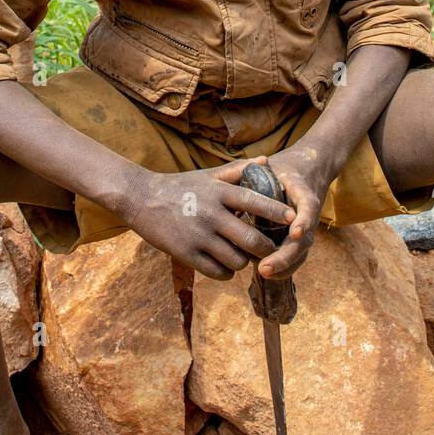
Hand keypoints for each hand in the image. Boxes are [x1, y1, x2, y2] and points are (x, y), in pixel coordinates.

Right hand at [121, 156, 296, 279]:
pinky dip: (227, 272)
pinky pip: (218, 272)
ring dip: (245, 262)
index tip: (292, 219)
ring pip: (237, 260)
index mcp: (218, 192)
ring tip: (245, 258)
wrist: (141, 198)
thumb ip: (238, 170)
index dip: (277, 212)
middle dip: (267, 249)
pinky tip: (226, 265)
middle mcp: (211, 214)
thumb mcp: (208, 175)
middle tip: (271, 250)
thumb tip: (267, 162)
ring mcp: (198, 236)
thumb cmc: (180, 186)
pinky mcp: (186, 254)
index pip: (255, 201)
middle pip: (251, 240)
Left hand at [252, 142, 341, 279]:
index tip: (295, 232)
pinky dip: (282, 266)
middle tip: (264, 267)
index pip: (309, 208)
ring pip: (299, 254)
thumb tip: (240, 174)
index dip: (304, 221)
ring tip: (262, 272)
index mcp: (304, 195)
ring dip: (282, 266)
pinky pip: (294, 257)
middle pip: (303, 241)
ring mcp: (306, 229)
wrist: (303, 172)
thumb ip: (259, 172)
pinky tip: (264, 272)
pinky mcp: (299, 239)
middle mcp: (308, 215)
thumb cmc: (281, 170)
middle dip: (285, 256)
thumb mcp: (271, 168)